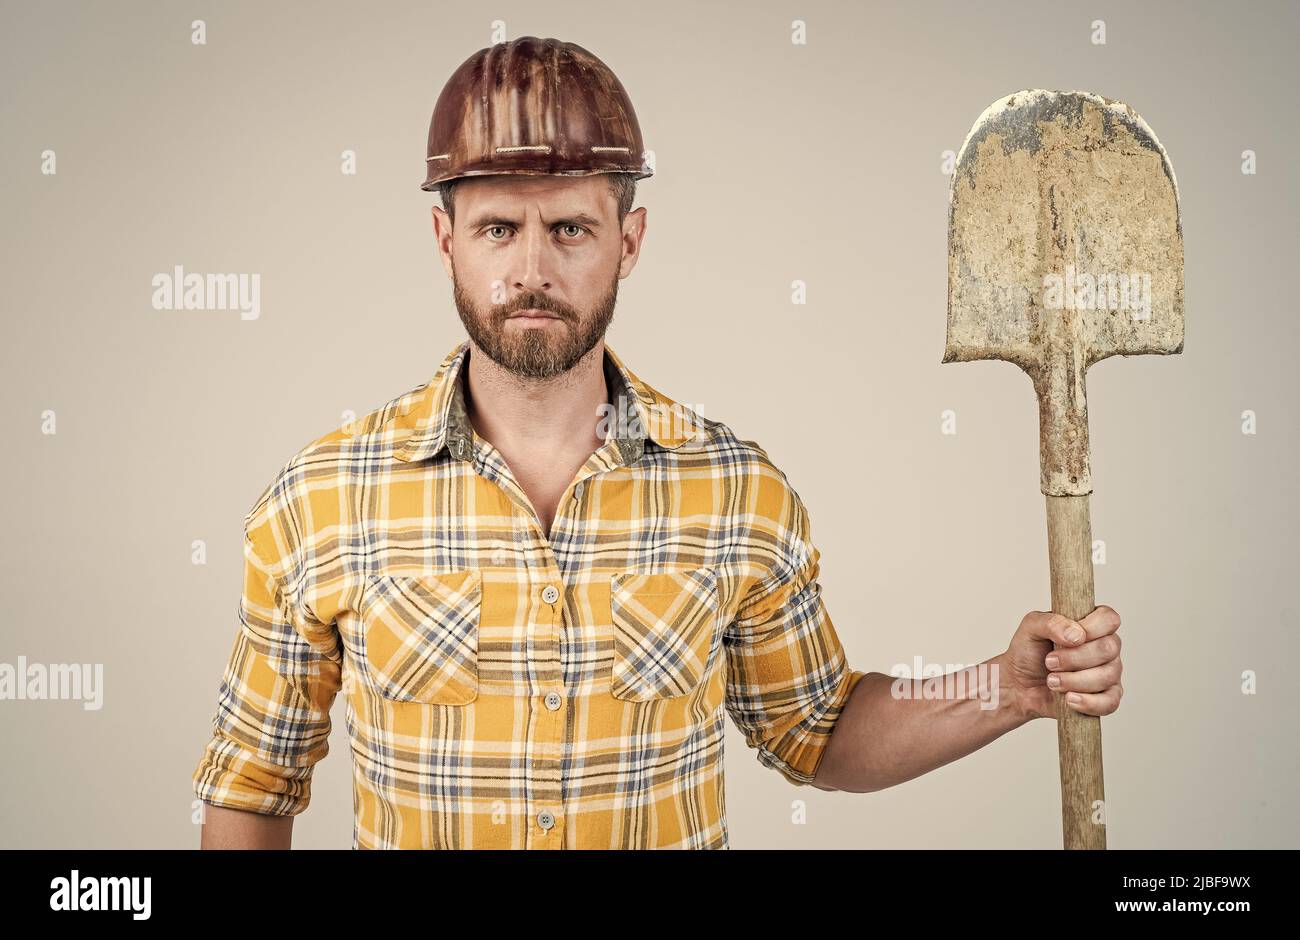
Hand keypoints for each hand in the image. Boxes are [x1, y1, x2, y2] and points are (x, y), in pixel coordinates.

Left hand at [1000, 606, 1122, 720]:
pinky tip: (1069, 699)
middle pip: (1109, 648)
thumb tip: (1077, 635)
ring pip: (1107, 676)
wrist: (1019, 685)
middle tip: (1050, 662)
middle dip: (1075, 658)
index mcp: (1092, 624)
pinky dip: (1088, 702)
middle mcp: (1105, 647)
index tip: (1068, 639)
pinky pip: (1110, 702)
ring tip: (1051, 681)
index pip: (1109, 619)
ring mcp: (1109, 673)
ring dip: (1074, 680)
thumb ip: (1051, 622)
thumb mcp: (1031, 628)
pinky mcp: (1106, 698)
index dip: (1092, 628)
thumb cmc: (1028, 653)